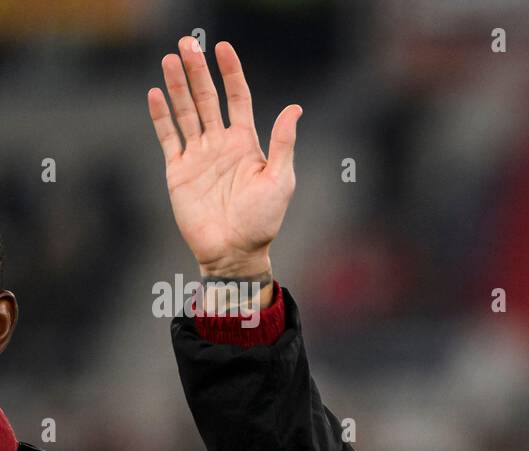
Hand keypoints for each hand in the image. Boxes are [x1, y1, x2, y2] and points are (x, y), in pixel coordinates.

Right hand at [148, 37, 299, 277]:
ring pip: (185, 112)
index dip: (231, 73)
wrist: (234, 251)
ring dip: (177, 86)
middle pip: (207, 98)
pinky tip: (156, 93)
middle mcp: (220, 144)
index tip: (223, 48)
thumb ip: (282, 144)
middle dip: (198, 71)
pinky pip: (168, 138)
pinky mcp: (178, 171)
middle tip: (188, 43)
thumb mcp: (280, 180)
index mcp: (246, 144)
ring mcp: (198, 156)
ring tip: (170, 59)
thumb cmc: (263, 221)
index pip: (237, 99)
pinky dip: (161, 116)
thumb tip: (294, 108)